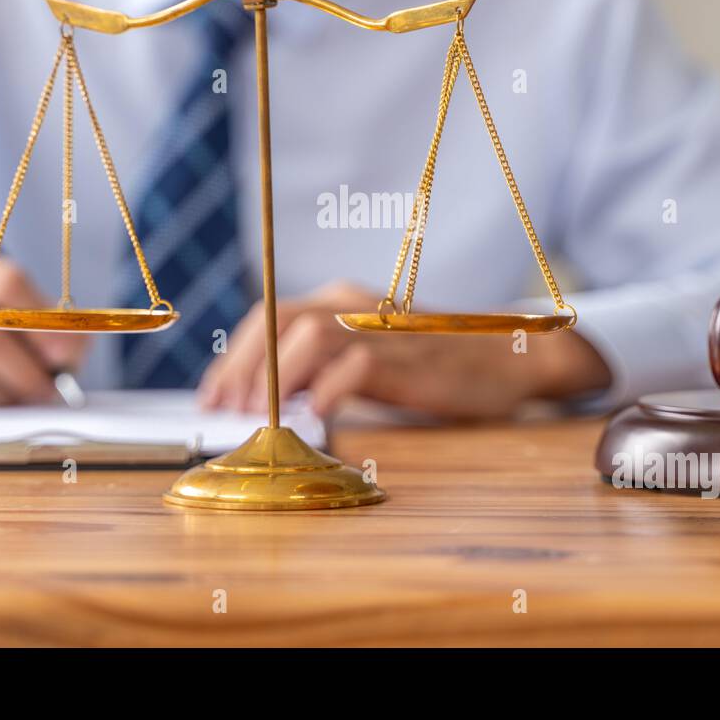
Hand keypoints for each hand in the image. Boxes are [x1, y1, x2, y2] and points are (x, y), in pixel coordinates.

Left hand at [197, 281, 609, 420]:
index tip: (212, 396)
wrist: (507, 358)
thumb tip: (266, 399)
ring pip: (307, 337)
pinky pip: (354, 366)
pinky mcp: (407, 356)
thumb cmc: (434, 364)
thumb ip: (323, 366)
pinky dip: (326, 391)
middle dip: (241, 368)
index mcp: (340, 301)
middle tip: (225, 412)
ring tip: (261, 417)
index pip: (268, 316)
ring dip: (273, 379)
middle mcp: (353, 305)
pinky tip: (314, 419)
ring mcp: (380, 328)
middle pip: (277, 321)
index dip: (233, 355)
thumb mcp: (369, 355)